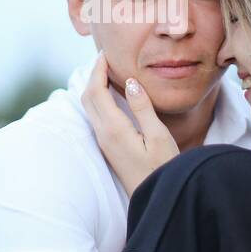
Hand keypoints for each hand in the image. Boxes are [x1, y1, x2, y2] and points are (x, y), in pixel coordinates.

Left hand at [80, 52, 179, 196]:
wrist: (156, 198)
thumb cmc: (163, 168)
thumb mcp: (158, 135)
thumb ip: (142, 107)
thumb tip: (130, 82)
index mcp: (114, 129)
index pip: (96, 91)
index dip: (98, 69)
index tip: (106, 53)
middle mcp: (103, 135)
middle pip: (87, 97)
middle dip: (93, 74)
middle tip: (106, 58)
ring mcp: (104, 142)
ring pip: (89, 107)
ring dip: (94, 86)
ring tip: (108, 71)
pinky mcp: (108, 147)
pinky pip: (96, 116)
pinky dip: (98, 98)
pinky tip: (112, 94)